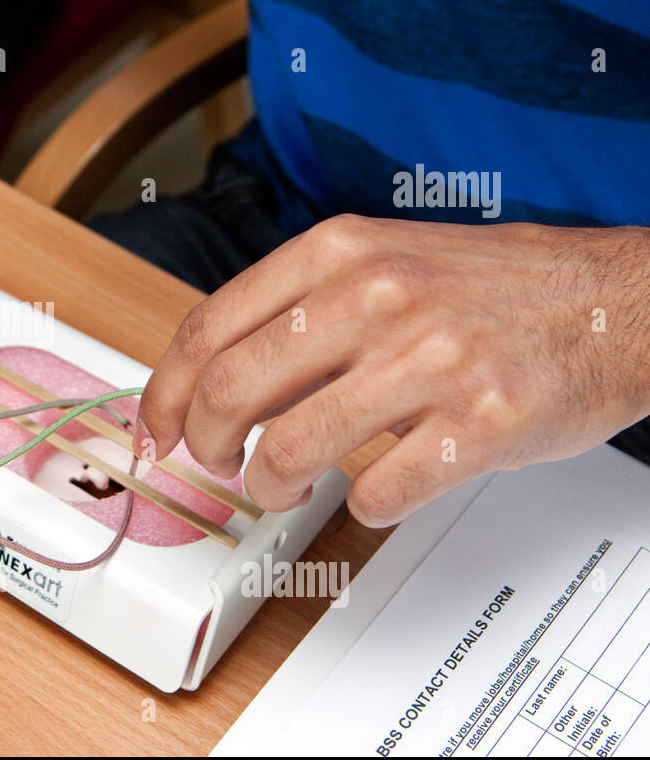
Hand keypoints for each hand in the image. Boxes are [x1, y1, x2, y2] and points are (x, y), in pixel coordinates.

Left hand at [135, 215, 649, 525]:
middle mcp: (378, 296)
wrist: (621, 303)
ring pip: (292, 449)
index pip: (210, 326)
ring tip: (280, 486)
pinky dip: (361, 508)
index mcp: (340, 252)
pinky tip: (372, 492)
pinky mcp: (480, 423)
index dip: (165, 392)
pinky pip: (380, 493)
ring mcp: (432, 359)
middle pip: (232, 390)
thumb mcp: (384, 262)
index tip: (156, 429)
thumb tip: (217, 382)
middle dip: (204, 444)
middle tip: (214, 463)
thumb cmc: (495, 289)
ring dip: (267, 486)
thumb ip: (300, 312)